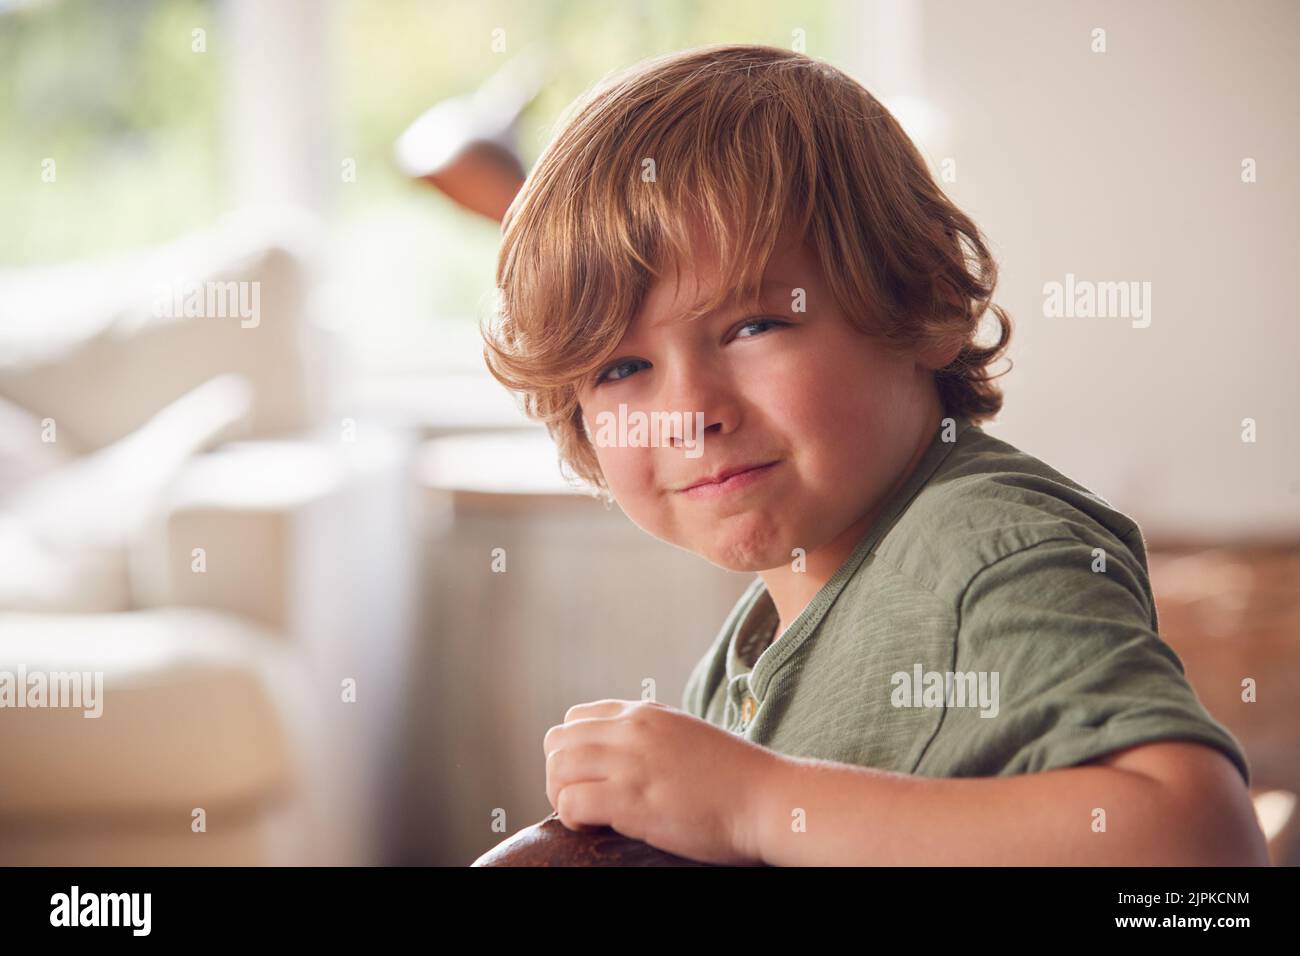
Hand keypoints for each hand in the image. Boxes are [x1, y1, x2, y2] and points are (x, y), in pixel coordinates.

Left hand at [542, 699, 774, 864]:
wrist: (768, 800)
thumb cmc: (737, 779)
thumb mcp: (688, 736)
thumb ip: (653, 738)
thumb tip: (623, 758)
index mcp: (645, 712)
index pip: (576, 717)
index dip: (575, 751)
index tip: (591, 779)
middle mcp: (632, 729)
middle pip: (557, 741)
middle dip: (560, 774)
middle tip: (584, 802)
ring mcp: (630, 762)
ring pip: (556, 768)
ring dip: (562, 796)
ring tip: (588, 818)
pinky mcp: (631, 799)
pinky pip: (571, 803)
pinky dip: (572, 820)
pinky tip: (596, 829)